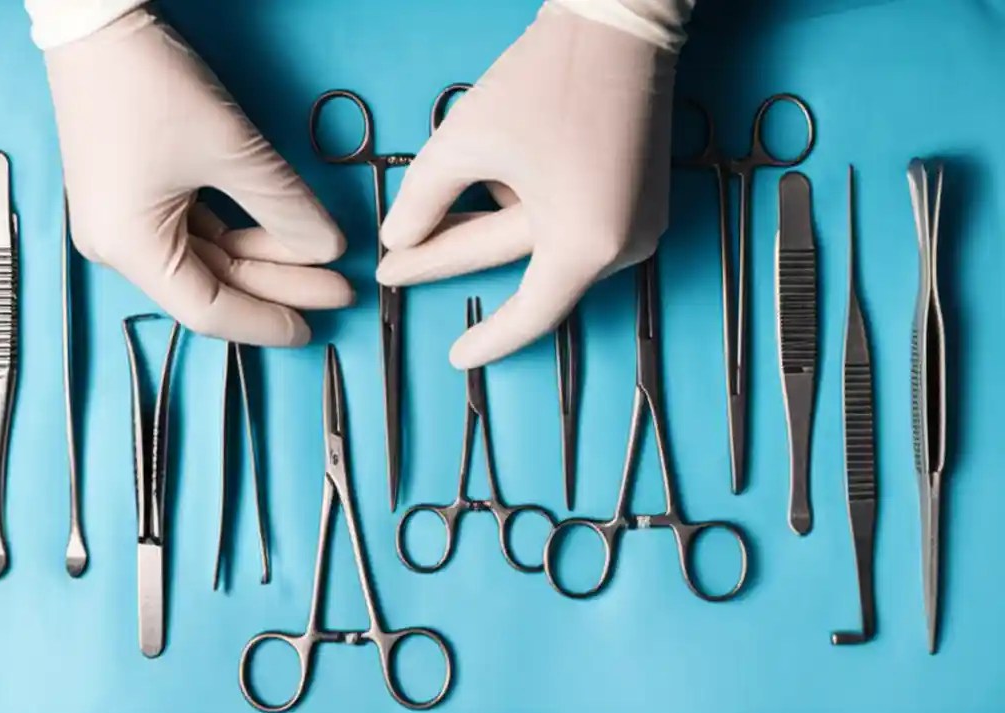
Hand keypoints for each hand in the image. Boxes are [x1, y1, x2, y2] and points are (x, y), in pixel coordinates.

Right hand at [44, 9, 351, 345]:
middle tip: (339, 289)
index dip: (267, 321)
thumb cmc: (147, 84)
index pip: (209, 310)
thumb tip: (327, 248)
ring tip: (323, 261)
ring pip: (210, 257)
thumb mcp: (232, 152)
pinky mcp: (137, 194)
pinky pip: (196, 228)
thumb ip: (285, 208)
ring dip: (266, 259)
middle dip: (280, 286)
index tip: (314, 326)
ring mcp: (126, 219)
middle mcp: (120, 244)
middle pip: (213, 285)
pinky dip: (242, 232)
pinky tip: (285, 236)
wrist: (97, 21)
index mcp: (129, 247)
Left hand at [376, 2, 678, 367]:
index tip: (454, 356)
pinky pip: (575, 222)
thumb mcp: (466, 143)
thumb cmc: (549, 79)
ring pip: (546, 242)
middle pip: (523, 265)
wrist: (620, 22)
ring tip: (428, 216)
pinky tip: (487, 191)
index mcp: (585, 245)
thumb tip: (396, 240)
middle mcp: (622, 245)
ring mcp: (638, 222)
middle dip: (452, 259)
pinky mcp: (640, 198)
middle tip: (396, 266)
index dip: (486, 340)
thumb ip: (423, 200)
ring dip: (487, 230)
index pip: (528, 316)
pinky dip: (527, 213)